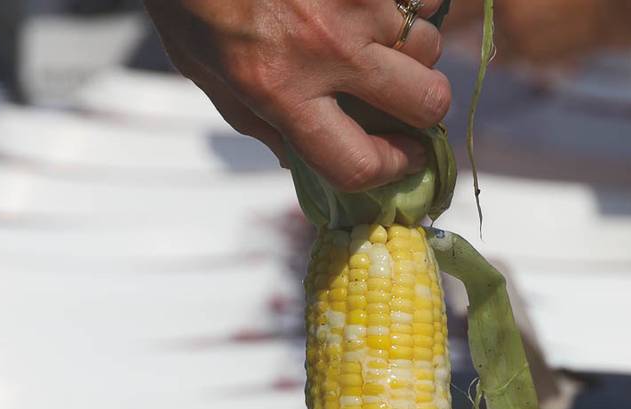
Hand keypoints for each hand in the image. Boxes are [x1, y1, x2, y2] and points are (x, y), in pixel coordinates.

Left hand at [142, 0, 452, 189]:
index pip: (358, 161)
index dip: (391, 169)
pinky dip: (404, 5)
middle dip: (424, 110)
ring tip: (376, 41)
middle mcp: (327, 49)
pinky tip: (369, 5)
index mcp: (279, 89)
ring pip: (428, 45)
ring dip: (411, 51)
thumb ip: (256, 120)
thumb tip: (305, 160)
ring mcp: (356, 0)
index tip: (404, 159)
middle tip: (407, 101)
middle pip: (425, 102)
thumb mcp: (203, 71)